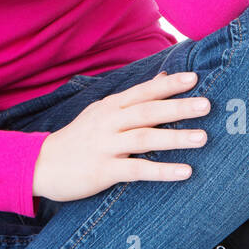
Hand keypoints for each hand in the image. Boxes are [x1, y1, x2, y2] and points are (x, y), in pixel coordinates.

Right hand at [31, 69, 208, 201]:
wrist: (41, 164)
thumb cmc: (79, 137)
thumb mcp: (102, 111)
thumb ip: (133, 97)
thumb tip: (163, 76)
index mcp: (110, 106)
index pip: (143, 91)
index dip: (168, 85)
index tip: (194, 78)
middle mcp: (109, 122)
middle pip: (147, 112)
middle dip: (178, 107)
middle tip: (207, 104)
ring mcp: (106, 146)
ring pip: (145, 139)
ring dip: (175, 138)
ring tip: (203, 138)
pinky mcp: (104, 170)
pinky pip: (137, 170)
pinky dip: (162, 171)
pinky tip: (185, 172)